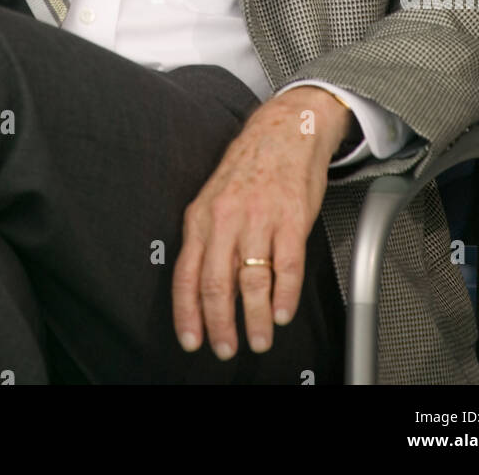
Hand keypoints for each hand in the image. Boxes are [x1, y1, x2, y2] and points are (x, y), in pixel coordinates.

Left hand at [171, 85, 351, 360]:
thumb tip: (203, 288)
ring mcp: (259, 218)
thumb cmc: (250, 166)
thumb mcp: (214, 197)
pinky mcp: (291, 218)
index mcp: (202, 216)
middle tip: (226, 349)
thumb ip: (208, 238)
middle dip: (220, 324)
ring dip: (254, 319)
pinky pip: (287, 267)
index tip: (191, 340)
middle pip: (216, 283)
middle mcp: (226, 219)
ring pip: (252, 281)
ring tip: (260, 339)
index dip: (187, 313)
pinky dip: (284, 297)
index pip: (187, 274)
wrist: (285, 129)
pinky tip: (282, 313)